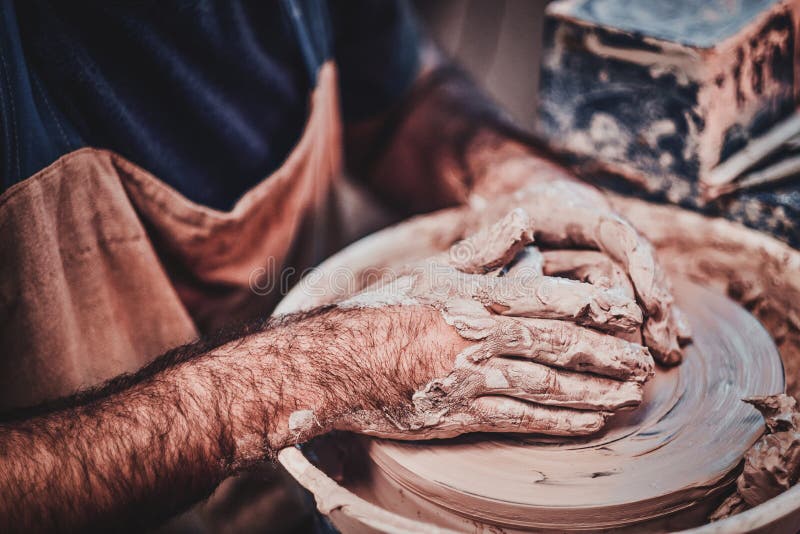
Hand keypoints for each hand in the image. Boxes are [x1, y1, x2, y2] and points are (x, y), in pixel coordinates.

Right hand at [330, 210, 654, 439]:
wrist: (339, 362)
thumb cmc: (386, 311)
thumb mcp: (434, 269)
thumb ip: (485, 248)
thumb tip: (526, 220)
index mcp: (478, 297)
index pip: (549, 298)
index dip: (595, 307)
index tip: (630, 314)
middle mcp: (481, 336)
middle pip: (559, 345)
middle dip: (607, 355)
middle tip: (643, 363)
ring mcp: (474, 377)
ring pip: (548, 384)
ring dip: (594, 391)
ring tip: (629, 395)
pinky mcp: (463, 414)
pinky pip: (522, 418)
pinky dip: (560, 422)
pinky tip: (589, 422)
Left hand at [469, 180, 691, 363]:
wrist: (503, 203)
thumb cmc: (489, 223)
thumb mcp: (486, 231)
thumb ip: (499, 239)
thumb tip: (521, 229)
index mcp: (570, 208)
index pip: (616, 234)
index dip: (639, 269)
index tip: (652, 307)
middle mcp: (595, 221)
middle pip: (638, 260)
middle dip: (657, 303)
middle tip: (665, 346)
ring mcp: (604, 241)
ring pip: (642, 275)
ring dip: (660, 313)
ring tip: (671, 352)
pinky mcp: (606, 260)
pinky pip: (636, 286)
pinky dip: (652, 312)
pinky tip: (667, 340)